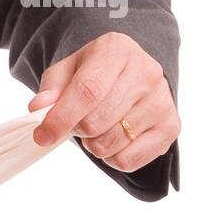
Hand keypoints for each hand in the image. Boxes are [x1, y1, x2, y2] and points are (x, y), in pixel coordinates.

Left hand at [29, 32, 179, 172]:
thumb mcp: (68, 70)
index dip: (61, 118)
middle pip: (98, 120)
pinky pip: (129, 160)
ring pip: (112, 143)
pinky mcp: (171, 127)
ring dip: (93, 144)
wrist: (133, 74)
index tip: (43, 135)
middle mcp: (146, 73)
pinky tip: (113, 140)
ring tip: (97, 128)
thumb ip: (51, 88)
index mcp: (116, 51)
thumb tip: (38, 107)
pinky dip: (112, 158)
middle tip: (76, 123)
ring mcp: (162, 101)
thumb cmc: (94, 73)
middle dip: (77, 130)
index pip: (87, 91)